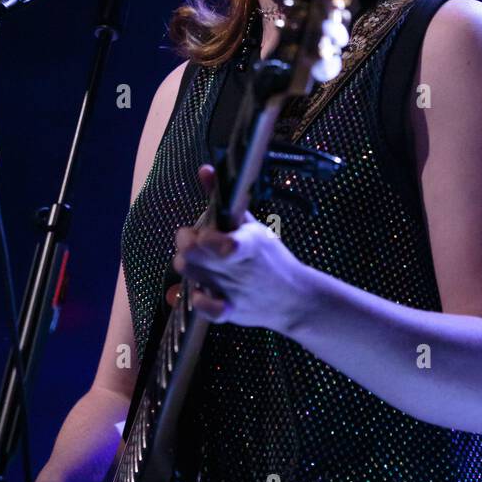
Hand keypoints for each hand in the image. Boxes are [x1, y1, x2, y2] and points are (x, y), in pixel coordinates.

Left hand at [172, 164, 310, 332]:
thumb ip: (223, 198)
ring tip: (199, 262)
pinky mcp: (232, 311)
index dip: (207, 239)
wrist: (295, 296)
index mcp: (248, 242)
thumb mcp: (252, 225)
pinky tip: (203, 290)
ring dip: (188, 266)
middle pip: (193, 256)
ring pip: (192, 276)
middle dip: (186, 244)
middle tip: (192, 240)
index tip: (204, 232)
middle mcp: (239, 267)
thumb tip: (204, 170)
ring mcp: (234, 290)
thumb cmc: (269, 257)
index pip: (226, 245)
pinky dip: (200, 301)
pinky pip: (207, 311)